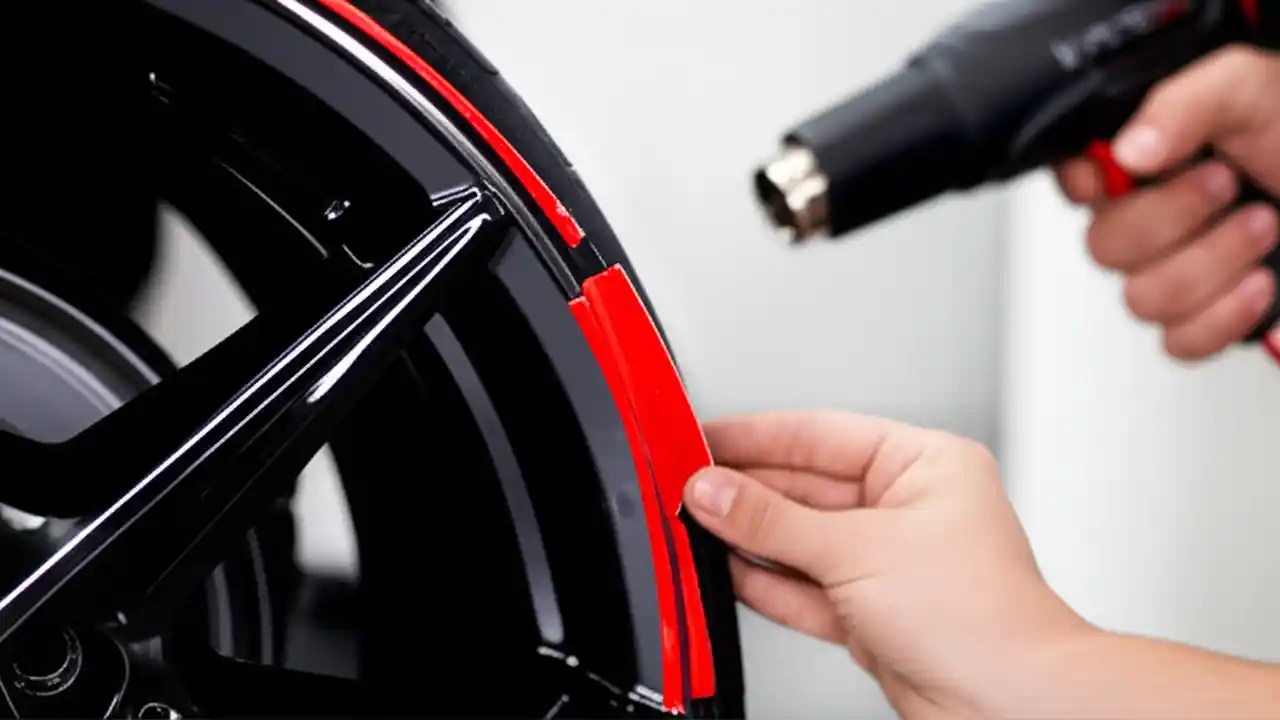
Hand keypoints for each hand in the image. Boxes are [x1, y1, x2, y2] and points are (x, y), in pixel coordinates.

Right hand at [682, 411, 1091, 718]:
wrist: (1009, 705)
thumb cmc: (982, 618)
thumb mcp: (857, 549)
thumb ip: (773, 520)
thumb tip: (714, 491)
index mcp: (924, 464)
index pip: (821, 435)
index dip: (757, 435)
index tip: (705, 436)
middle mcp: (907, 508)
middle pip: (805, 487)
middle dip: (746, 491)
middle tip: (689, 486)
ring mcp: (886, 561)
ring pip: (800, 539)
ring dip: (750, 537)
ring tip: (696, 524)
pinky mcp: (869, 611)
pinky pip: (803, 585)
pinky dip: (766, 581)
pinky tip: (727, 569)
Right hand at [1056, 45, 1279, 359]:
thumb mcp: (1245, 89)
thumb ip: (1181, 107)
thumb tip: (1126, 152)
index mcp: (1140, 160)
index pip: (1072, 180)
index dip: (1089, 184)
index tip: (1129, 173)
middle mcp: (1146, 217)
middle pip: (1104, 248)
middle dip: (1173, 220)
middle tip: (1227, 185)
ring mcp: (1172, 271)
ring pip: (1143, 300)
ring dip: (1212, 264)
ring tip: (1263, 224)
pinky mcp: (1205, 316)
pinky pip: (1180, 343)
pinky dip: (1225, 317)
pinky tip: (1259, 283)